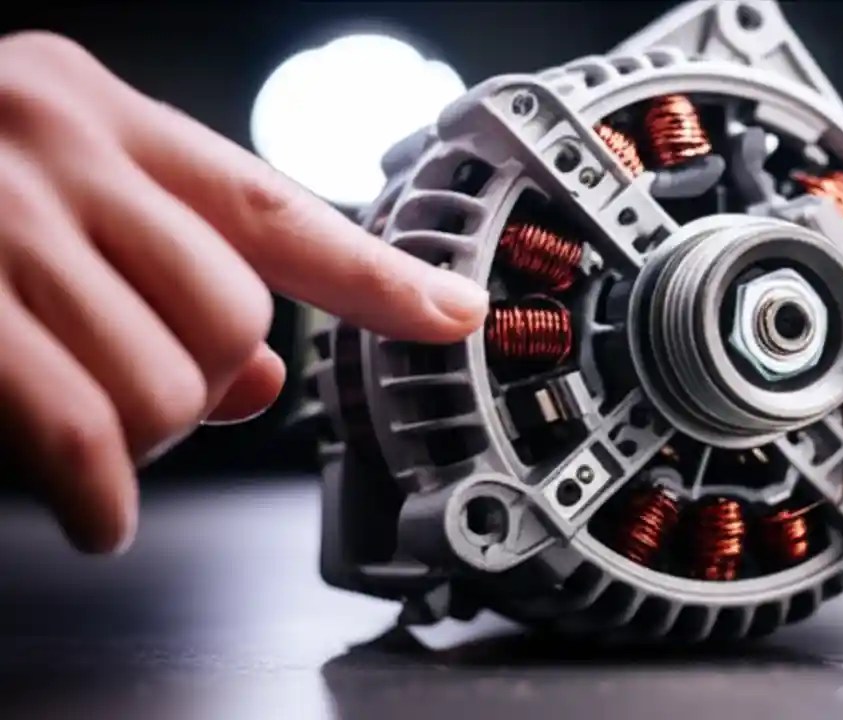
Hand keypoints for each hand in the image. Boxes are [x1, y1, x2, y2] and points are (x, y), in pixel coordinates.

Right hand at [0, 33, 487, 553]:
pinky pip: (78, 428)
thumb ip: (159, 271)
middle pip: (234, 313)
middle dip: (208, 383)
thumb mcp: (43, 197)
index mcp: (102, 112)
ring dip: (147, 434)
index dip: (379, 273)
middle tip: (150, 393)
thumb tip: (265, 372)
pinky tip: (99, 513)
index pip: (279, 207)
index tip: (450, 314)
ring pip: (169, 379)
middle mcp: (57, 147)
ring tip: (94, 428)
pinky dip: (102, 491)